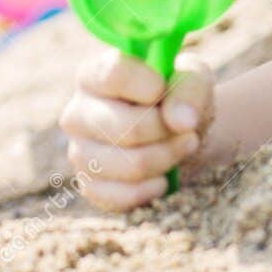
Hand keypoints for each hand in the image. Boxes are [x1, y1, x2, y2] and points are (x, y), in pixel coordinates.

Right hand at [59, 50, 214, 211]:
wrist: (180, 132)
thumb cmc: (180, 96)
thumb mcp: (194, 78)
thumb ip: (190, 89)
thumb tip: (181, 121)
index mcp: (95, 76)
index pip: (113, 75)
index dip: (148, 85)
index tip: (164, 89)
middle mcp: (77, 114)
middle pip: (127, 128)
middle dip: (169, 131)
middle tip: (188, 128)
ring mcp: (79, 152)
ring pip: (132, 164)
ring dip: (170, 156)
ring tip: (184, 144)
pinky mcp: (89, 186)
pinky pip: (124, 196)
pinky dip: (155, 187)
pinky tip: (163, 176)